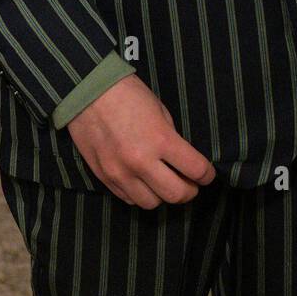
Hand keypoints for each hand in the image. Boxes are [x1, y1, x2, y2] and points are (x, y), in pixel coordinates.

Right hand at [66, 74, 215, 208]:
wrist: (88, 92)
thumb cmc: (127, 94)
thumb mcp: (159, 110)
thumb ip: (170, 137)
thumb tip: (180, 159)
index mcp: (160, 139)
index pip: (195, 169)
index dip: (207, 174)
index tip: (208, 175)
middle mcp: (141, 161)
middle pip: (176, 195)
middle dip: (190, 191)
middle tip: (191, 184)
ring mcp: (121, 173)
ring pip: (151, 203)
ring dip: (163, 195)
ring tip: (165, 183)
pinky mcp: (104, 178)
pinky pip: (128, 199)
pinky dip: (140, 194)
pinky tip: (144, 182)